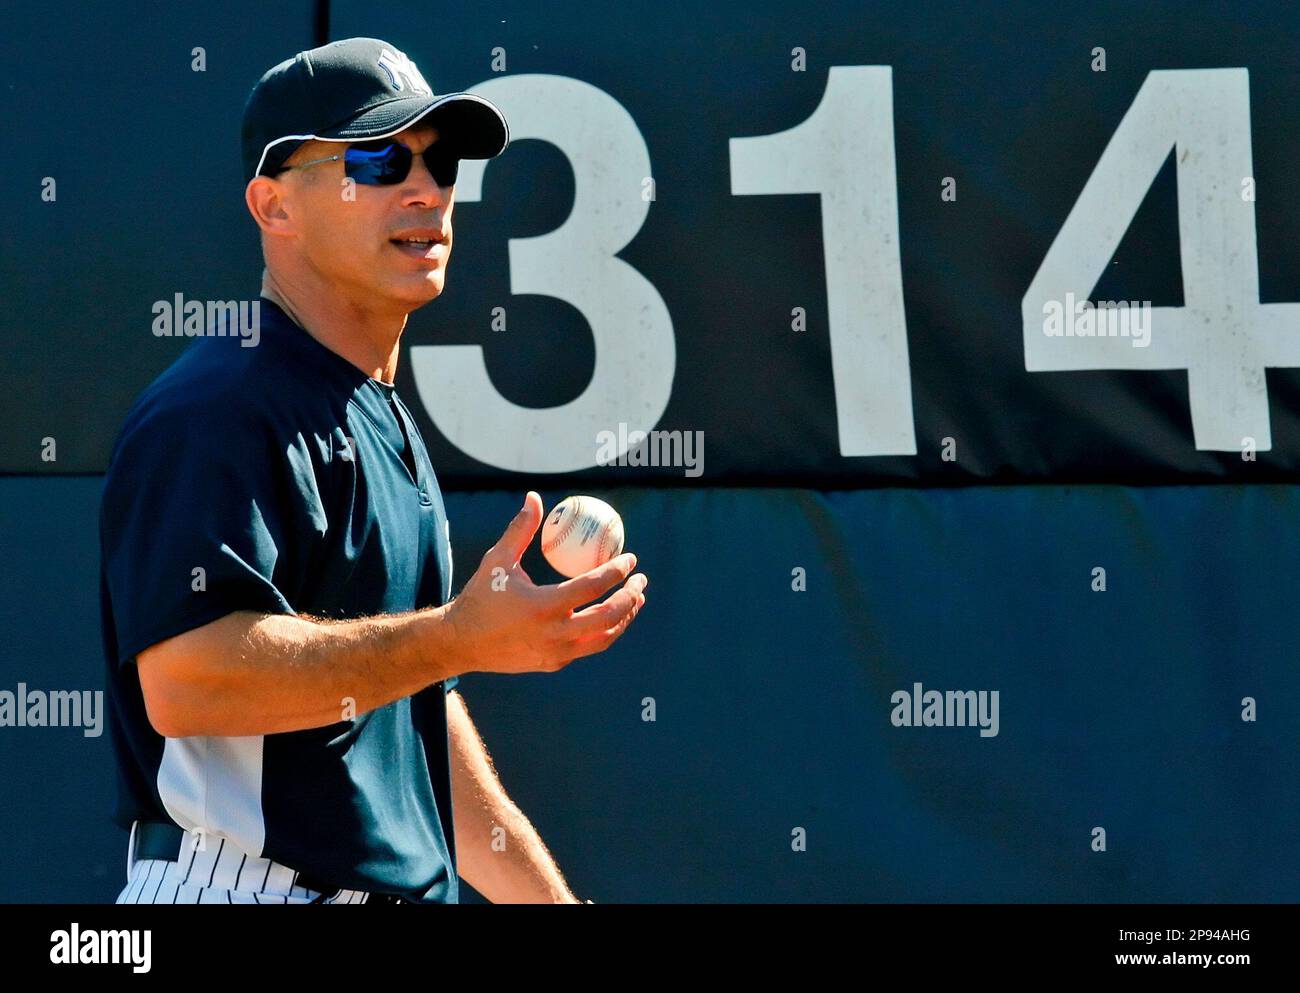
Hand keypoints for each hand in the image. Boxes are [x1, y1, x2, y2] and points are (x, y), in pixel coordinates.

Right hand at [445, 492, 647, 675]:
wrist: (460, 643)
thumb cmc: (479, 596)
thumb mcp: (497, 560)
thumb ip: (520, 529)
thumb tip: (534, 497)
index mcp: (543, 606)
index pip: (592, 586)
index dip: (616, 571)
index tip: (630, 558)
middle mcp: (554, 633)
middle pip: (608, 616)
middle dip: (631, 596)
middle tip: (640, 579)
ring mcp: (556, 652)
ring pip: (604, 638)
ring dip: (625, 617)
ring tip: (636, 599)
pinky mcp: (554, 663)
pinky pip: (588, 646)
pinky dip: (604, 631)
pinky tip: (611, 616)